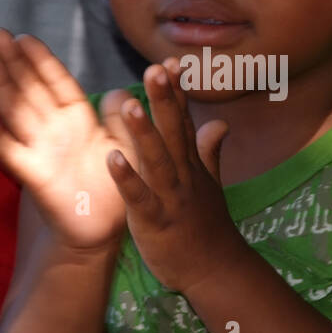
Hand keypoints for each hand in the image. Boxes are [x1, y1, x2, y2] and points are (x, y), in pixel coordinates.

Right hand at [0, 30, 133, 250]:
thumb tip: (118, 93)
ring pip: (17, 111)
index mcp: (79, 119)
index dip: (41, 60)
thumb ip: (121, 120)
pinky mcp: (34, 175)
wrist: (101, 230)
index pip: (57, 82)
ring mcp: (41, 149)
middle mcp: (56, 129)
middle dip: (12, 61)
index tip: (24, 37)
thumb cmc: (113, 186)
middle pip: (30, 88)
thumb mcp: (125, 147)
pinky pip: (10, 152)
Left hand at [106, 62, 243, 294]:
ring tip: (132, 105)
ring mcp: (171, 198)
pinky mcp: (155, 222)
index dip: (177, 92)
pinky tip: (111, 159)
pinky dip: (127, 179)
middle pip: (173, 132)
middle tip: (155, 68)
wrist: (216, 271)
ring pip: (158, 160)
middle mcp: (183, 175)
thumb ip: (209, 151)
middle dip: (164, 100)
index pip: (185, 121)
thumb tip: (220, 121)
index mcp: (191, 165)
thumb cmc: (208, 228)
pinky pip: (139, 198)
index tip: (170, 61)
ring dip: (145, 133)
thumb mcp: (211, 184)